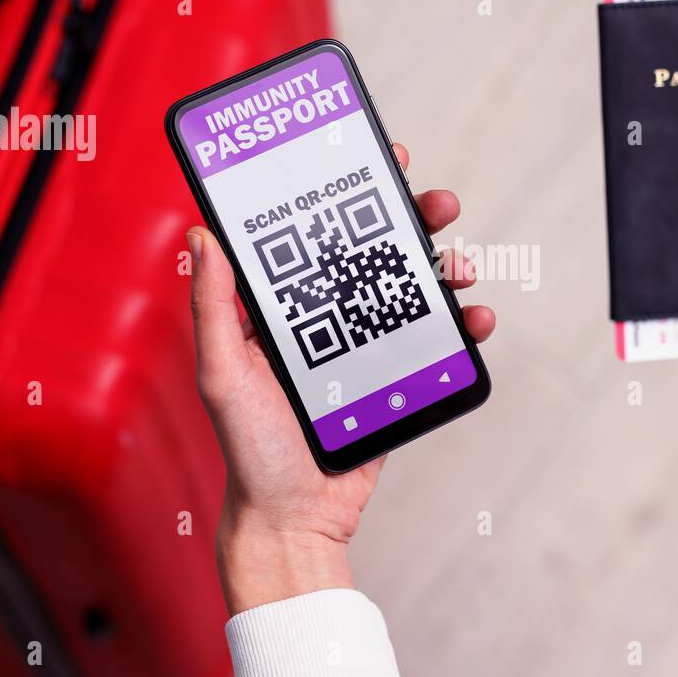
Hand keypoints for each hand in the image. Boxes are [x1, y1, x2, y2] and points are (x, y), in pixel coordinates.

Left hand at [189, 142, 495, 614]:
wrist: (296, 519)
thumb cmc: (249, 450)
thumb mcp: (222, 375)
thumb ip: (214, 308)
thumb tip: (201, 235)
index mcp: (283, 307)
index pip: (314, 234)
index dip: (343, 193)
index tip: (369, 157)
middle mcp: (327, 317)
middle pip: (375, 250)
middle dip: (410, 218)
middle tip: (436, 201)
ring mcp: (367, 345)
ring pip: (413, 287)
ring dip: (444, 265)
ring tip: (461, 264)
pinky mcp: (400, 376)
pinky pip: (437, 339)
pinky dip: (464, 324)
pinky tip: (476, 318)